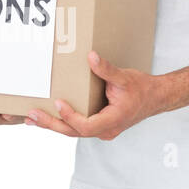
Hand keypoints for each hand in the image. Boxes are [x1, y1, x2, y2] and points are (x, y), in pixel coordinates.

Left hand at [25, 51, 162, 138]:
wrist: (155, 98)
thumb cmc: (142, 89)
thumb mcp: (125, 77)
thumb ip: (107, 69)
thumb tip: (91, 56)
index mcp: (112, 120)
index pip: (86, 126)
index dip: (70, 117)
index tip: (58, 103)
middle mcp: (106, 130)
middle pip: (74, 132)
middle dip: (52, 124)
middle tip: (32, 116)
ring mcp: (102, 130)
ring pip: (74, 132)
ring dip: (54, 125)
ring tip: (32, 118)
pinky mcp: (99, 126)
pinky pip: (78, 127)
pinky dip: (63, 122)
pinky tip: (49, 117)